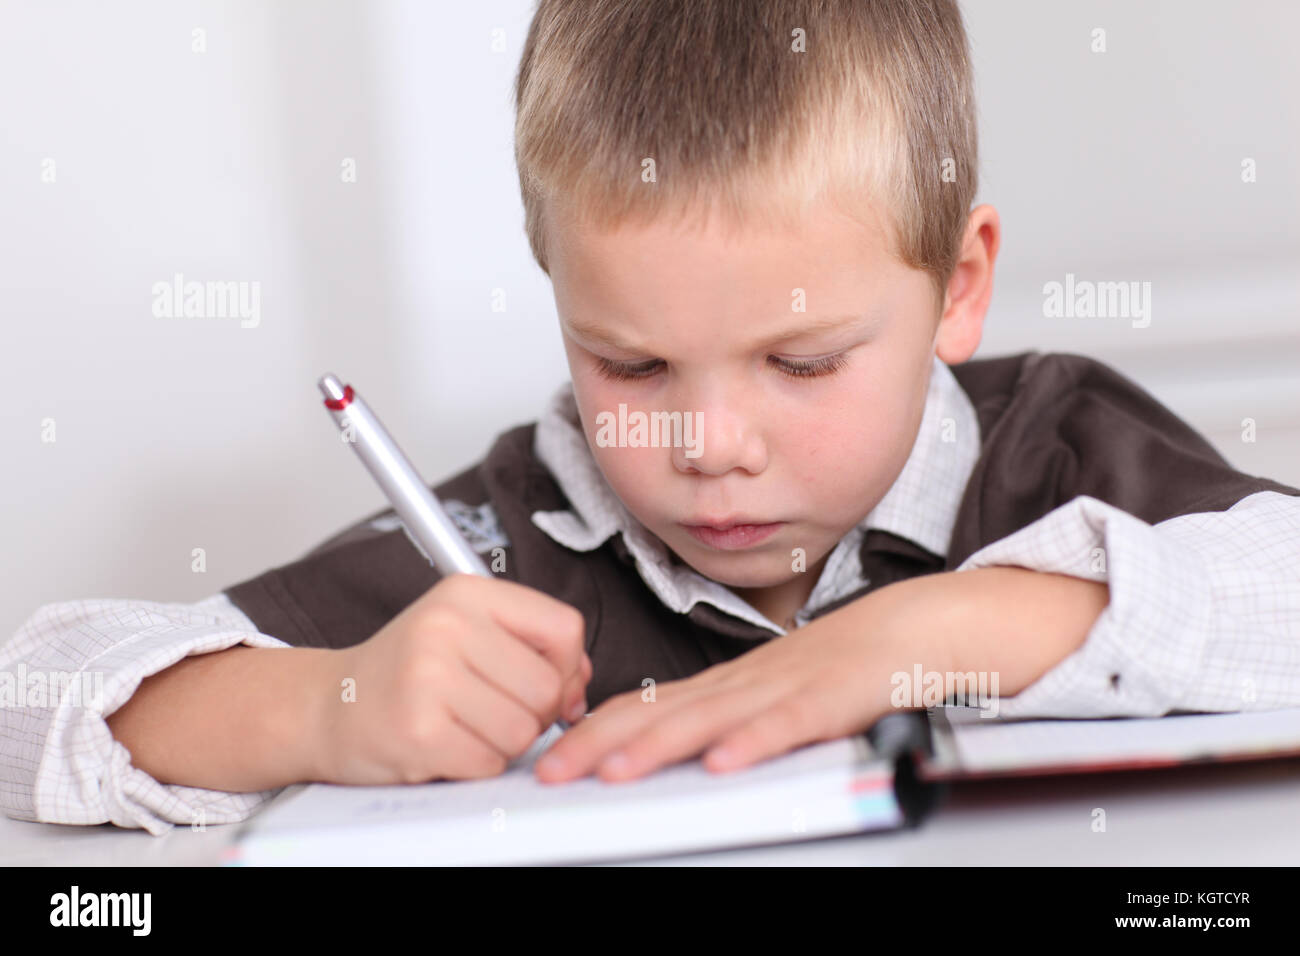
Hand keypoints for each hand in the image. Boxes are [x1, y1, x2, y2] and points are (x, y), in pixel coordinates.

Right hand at [315, 573, 590, 784]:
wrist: (329, 707)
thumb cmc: (406, 671)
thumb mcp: (466, 633)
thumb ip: (531, 646)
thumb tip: (582, 682)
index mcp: (465, 593)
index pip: (564, 627)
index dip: (569, 666)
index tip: (549, 682)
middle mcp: (445, 626)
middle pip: (548, 687)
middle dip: (535, 713)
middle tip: (495, 711)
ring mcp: (428, 677)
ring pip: (523, 730)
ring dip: (504, 743)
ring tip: (466, 727)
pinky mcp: (418, 731)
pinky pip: (489, 762)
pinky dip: (476, 765)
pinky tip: (446, 746)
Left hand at [533, 580, 944, 783]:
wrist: (903, 629)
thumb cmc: (832, 666)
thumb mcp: (762, 695)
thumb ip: (716, 718)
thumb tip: (658, 749)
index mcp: (722, 685)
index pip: (643, 707)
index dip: (593, 732)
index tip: (549, 758)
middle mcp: (740, 684)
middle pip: (660, 713)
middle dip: (602, 744)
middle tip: (554, 770)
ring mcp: (782, 689)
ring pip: (711, 718)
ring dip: (659, 745)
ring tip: (615, 771)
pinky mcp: (828, 700)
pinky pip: (787, 726)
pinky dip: (753, 743)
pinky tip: (724, 764)